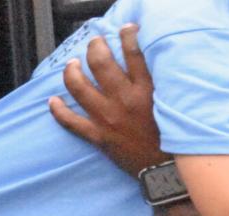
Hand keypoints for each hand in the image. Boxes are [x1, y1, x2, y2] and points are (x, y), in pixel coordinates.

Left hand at [48, 24, 166, 176]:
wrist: (167, 172)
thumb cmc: (174, 139)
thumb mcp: (174, 107)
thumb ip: (162, 86)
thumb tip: (153, 66)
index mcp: (147, 91)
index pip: (134, 53)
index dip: (128, 36)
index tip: (126, 29)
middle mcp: (124, 100)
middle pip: (99, 62)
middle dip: (94, 48)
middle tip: (95, 45)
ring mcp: (108, 118)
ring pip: (78, 86)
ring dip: (71, 71)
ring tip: (73, 66)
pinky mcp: (99, 136)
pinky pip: (71, 121)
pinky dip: (58, 110)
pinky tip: (53, 101)